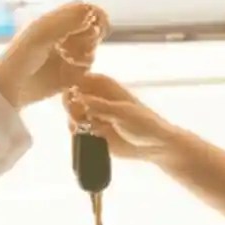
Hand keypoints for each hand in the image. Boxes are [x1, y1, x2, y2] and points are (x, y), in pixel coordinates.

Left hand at [0, 2, 109, 108]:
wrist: (9, 89)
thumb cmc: (20, 57)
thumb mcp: (40, 34)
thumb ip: (64, 20)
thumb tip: (90, 10)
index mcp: (56, 20)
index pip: (86, 10)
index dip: (95, 16)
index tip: (96, 26)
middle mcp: (65, 35)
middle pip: (93, 30)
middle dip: (90, 38)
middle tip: (73, 47)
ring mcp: (68, 54)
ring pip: (92, 50)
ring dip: (84, 55)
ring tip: (66, 62)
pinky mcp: (71, 74)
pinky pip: (87, 69)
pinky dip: (81, 71)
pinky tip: (68, 75)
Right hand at [63, 74, 182, 161]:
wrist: (154, 146)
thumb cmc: (144, 123)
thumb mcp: (122, 112)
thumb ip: (100, 106)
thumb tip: (78, 97)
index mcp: (108, 88)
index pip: (85, 79)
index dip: (74, 83)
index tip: (69, 92)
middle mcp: (99, 100)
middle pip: (75, 96)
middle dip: (71, 104)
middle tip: (76, 114)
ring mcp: (96, 116)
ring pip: (75, 114)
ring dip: (73, 119)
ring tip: (81, 126)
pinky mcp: (95, 132)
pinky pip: (79, 129)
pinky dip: (77, 131)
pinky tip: (80, 134)